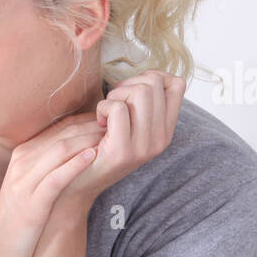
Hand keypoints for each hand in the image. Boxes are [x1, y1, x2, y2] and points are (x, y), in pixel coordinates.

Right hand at [0, 113, 104, 256]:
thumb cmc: (21, 219)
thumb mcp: (32, 185)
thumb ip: (51, 165)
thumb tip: (82, 151)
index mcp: (22, 155)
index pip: (59, 128)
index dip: (87, 121)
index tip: (110, 120)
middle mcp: (21, 163)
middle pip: (61, 135)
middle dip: (92, 126)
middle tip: (118, 123)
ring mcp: (23, 182)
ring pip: (59, 150)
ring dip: (88, 140)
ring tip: (112, 135)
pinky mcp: (30, 203)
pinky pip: (56, 177)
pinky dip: (75, 164)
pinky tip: (94, 157)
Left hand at [54, 70, 185, 216]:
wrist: (79, 182)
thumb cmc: (100, 146)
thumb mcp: (131, 124)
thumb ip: (144, 103)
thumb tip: (149, 75)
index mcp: (166, 130)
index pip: (177, 85)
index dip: (152, 76)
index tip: (132, 90)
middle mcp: (161, 139)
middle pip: (154, 83)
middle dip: (128, 84)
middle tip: (114, 102)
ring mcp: (144, 147)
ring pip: (140, 92)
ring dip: (116, 95)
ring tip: (107, 113)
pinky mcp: (123, 151)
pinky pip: (118, 108)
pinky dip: (103, 107)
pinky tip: (99, 122)